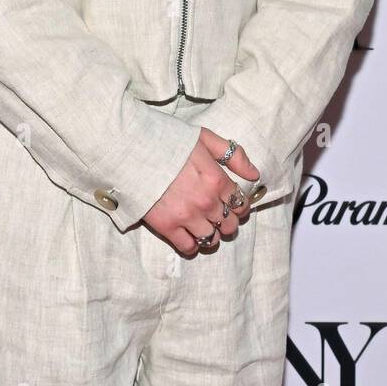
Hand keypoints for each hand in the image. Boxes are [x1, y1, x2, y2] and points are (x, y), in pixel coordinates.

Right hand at [142, 126, 260, 255]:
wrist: (133, 149)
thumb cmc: (169, 140)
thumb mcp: (205, 138)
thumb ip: (233, 155)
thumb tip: (254, 174)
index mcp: (216, 179)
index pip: (240, 203)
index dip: (240, 206)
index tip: (234, 205)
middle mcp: (205, 201)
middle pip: (229, 224)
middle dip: (228, 221)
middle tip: (220, 216)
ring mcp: (186, 216)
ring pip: (211, 239)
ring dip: (212, 235)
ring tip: (206, 227)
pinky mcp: (167, 226)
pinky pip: (189, 247)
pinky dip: (193, 245)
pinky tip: (190, 235)